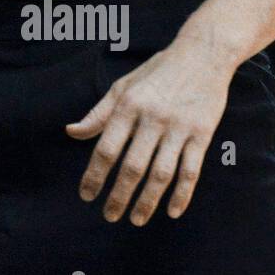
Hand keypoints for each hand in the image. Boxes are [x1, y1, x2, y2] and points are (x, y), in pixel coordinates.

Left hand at [65, 38, 236, 225]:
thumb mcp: (123, 86)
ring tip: (136, 220)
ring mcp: (179, 127)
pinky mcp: (203, 134)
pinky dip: (182, 194)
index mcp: (128, 105)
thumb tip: (72, 133)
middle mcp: (152, 118)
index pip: (106, 148)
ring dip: (147, 201)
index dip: (94, 175)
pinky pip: (191, 171)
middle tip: (109, 216)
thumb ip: (98, 113)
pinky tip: (172, 211)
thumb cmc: (157, 72)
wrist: (202, 55)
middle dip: (119, 195)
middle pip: (132, 166)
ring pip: (161, 174)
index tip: (86, 195)